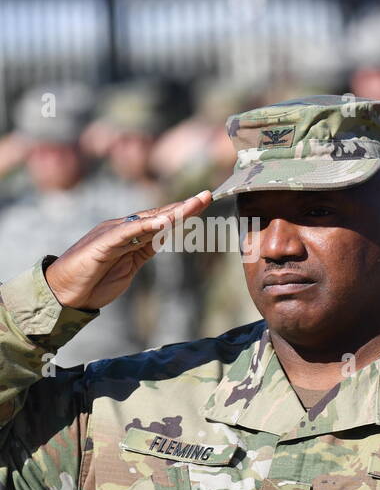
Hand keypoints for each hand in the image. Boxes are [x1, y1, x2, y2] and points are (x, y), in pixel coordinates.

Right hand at [43, 191, 211, 310]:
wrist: (63, 293)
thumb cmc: (94, 280)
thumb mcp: (129, 266)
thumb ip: (143, 251)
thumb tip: (161, 239)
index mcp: (129, 235)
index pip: (160, 220)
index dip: (182, 212)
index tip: (204, 203)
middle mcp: (122, 229)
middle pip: (158, 215)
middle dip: (183, 206)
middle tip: (207, 195)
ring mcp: (111, 234)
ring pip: (147, 220)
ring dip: (171, 212)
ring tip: (193, 205)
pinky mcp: (102, 244)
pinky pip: (127, 233)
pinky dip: (146, 226)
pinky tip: (164, 222)